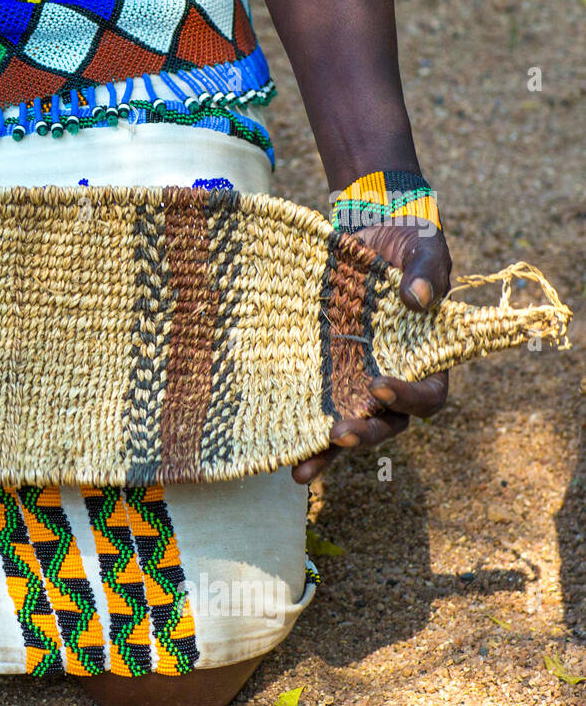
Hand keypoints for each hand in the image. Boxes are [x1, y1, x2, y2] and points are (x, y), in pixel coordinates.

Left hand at [291, 219, 452, 483]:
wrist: (364, 235)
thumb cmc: (405, 245)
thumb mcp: (424, 248)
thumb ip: (427, 272)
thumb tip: (419, 299)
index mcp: (426, 359)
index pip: (427, 396)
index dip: (408, 398)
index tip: (380, 383)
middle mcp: (390, 380)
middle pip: (385, 425)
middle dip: (363, 434)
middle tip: (339, 434)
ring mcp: (353, 382)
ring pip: (346, 429)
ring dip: (326, 453)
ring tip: (301, 470)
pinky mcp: (321, 376)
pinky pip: (312, 413)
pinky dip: (297, 436)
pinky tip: (278, 454)